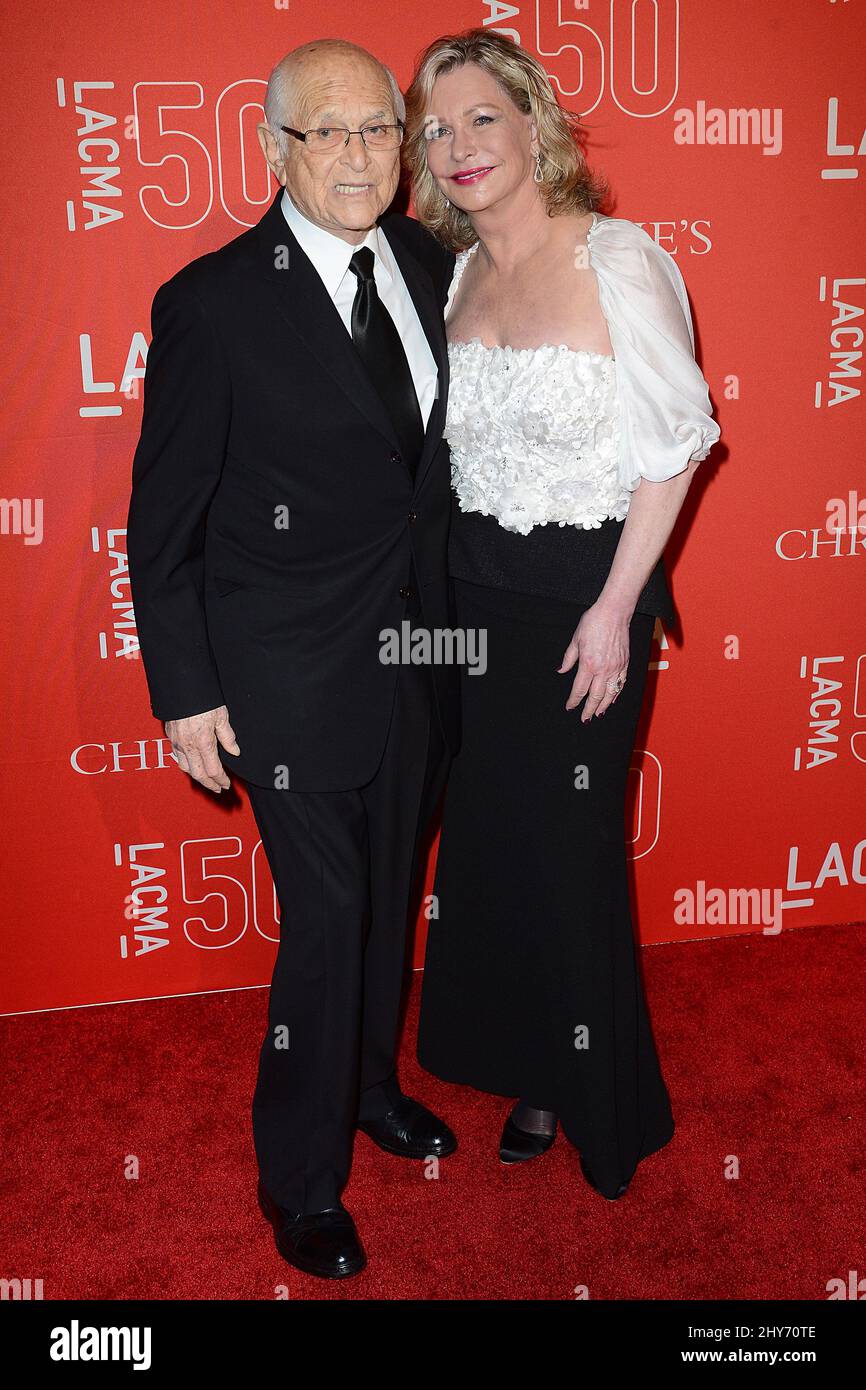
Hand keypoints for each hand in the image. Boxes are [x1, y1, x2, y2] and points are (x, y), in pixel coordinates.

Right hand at [165, 705, 239, 792]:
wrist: (181, 686)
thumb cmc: (202, 699)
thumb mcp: (221, 716)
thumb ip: (228, 736)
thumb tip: (235, 752)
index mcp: (203, 742)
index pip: (213, 770)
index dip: (221, 780)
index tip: (227, 784)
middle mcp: (188, 745)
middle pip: (198, 774)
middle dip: (209, 784)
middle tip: (218, 788)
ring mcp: (177, 742)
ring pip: (186, 768)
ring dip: (197, 776)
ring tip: (206, 779)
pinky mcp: (171, 736)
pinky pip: (178, 756)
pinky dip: (187, 765)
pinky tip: (192, 763)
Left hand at [558, 603, 628, 721]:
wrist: (614, 612)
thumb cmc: (593, 623)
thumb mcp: (575, 640)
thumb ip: (568, 658)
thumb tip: (561, 671)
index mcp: (588, 664)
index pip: (579, 689)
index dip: (574, 701)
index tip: (570, 707)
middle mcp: (603, 669)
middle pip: (596, 696)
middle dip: (589, 709)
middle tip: (585, 719)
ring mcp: (616, 667)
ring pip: (610, 693)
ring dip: (604, 706)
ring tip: (598, 714)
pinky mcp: (625, 663)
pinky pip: (621, 683)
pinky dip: (617, 694)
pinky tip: (613, 699)